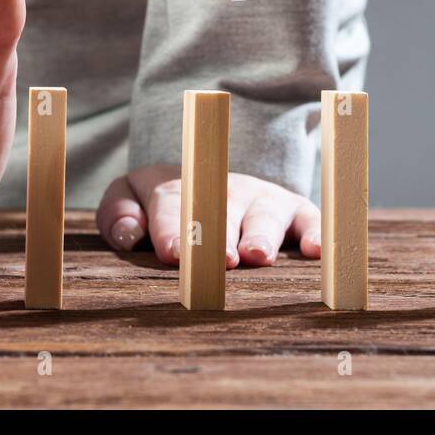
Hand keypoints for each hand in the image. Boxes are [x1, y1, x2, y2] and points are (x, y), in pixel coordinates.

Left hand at [95, 164, 321, 266]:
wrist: (211, 176)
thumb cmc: (166, 205)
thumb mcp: (131, 199)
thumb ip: (119, 213)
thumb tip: (128, 234)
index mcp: (177, 185)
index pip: (171, 201)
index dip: (172, 226)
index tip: (172, 251)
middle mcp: (222, 188)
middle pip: (221, 207)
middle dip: (220, 233)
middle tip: (220, 259)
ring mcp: (261, 198)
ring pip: (263, 214)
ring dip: (261, 234)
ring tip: (257, 256)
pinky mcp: (295, 211)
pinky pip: (310, 219)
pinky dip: (315, 233)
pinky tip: (315, 251)